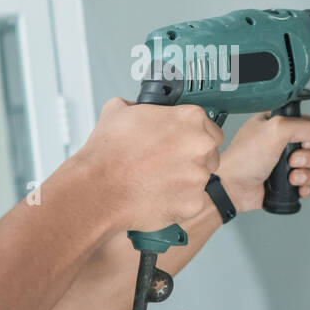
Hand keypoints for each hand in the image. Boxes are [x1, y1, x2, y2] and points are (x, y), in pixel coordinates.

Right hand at [76, 97, 225, 229]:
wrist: (98, 190)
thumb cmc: (108, 155)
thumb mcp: (119, 110)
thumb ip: (139, 106)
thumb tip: (140, 109)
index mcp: (190, 119)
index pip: (210, 126)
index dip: (195, 136)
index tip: (183, 142)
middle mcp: (200, 145)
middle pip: (210, 153)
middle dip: (193, 158)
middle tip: (168, 163)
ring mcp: (198, 176)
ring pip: (201, 178)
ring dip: (185, 180)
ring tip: (157, 180)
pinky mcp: (193, 203)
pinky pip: (192, 202)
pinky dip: (178, 201)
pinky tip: (157, 195)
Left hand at [214, 112, 309, 213]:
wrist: (232, 188)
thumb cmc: (243, 159)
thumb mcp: (276, 132)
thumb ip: (305, 127)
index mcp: (275, 123)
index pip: (307, 122)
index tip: (304, 140)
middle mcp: (279, 142)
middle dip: (307, 156)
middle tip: (291, 159)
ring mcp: (282, 163)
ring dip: (305, 173)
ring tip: (290, 176)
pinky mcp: (284, 181)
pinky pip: (306, 183)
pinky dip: (305, 186)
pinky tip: (295, 186)